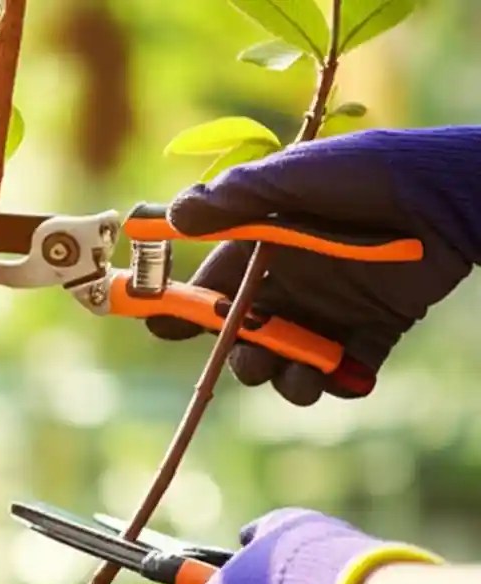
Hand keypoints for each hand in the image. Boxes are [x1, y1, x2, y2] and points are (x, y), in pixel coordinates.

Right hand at [148, 127, 476, 405]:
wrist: (446, 191)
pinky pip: (345, 369)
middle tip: (249, 362)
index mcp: (264, 245)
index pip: (212, 286)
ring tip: (295, 378)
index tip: (164, 329)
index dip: (185, 309)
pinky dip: (336, 383)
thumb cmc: (366, 173)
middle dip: (240, 357)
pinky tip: (335, 379)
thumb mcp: (292, 176)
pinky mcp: (375, 328)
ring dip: (282, 377)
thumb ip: (234, 199)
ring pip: (290, 359)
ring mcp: (332, 308)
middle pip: (247, 335)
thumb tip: (173, 216)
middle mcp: (292, 280)